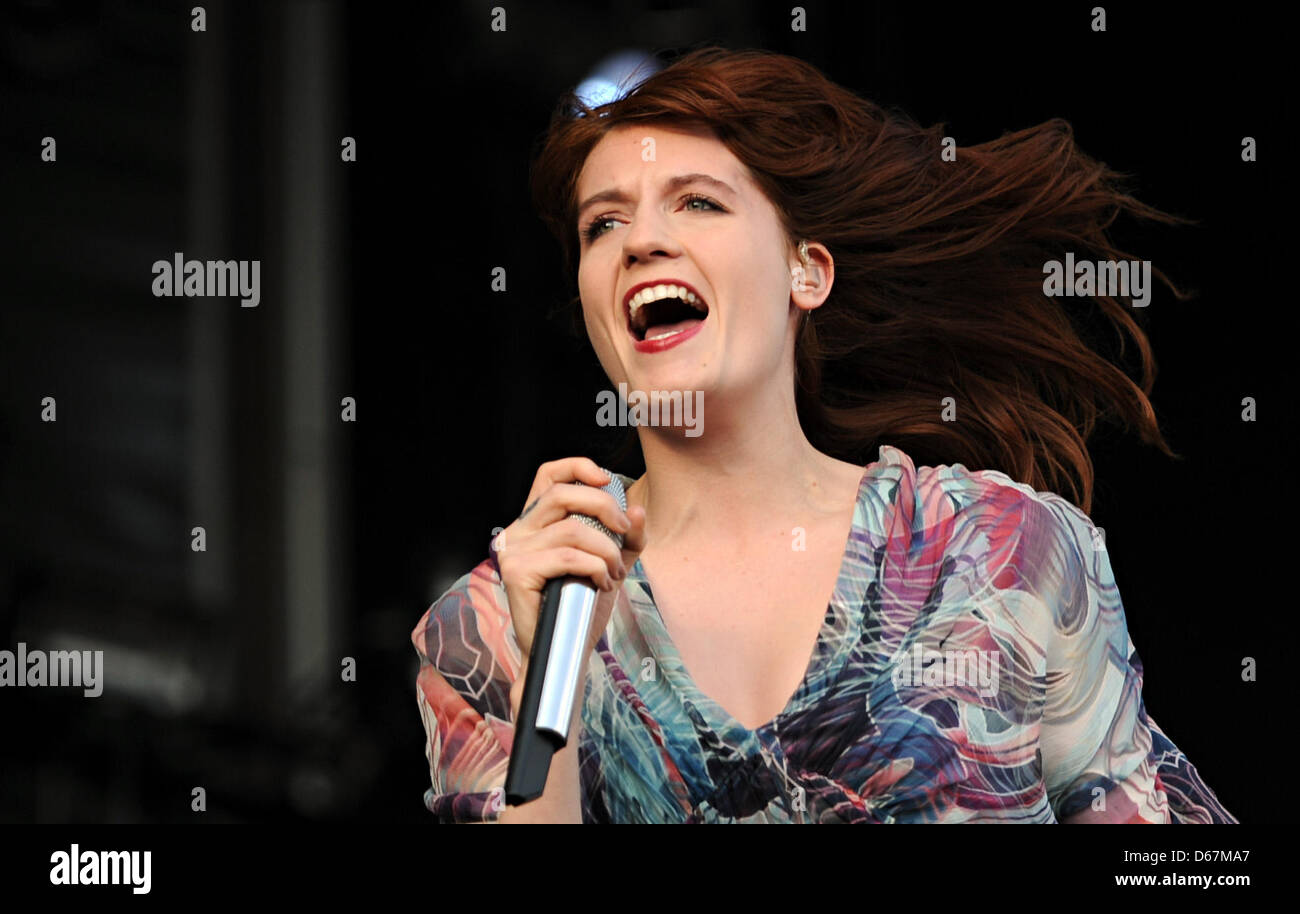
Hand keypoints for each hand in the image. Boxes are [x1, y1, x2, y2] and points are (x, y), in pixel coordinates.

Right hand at [496, 458, 647, 700]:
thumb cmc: (581, 604)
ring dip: (605, 551)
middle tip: (624, 532)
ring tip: (614, 573)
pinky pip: (567, 557)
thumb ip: (627, 538)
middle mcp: (518, 531)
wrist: (564, 648)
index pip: (548, 476)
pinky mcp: (517, 572)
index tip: (607, 480)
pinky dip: (595, 567)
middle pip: (562, 495)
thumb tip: (637, 510)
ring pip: (572, 530)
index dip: (576, 467)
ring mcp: (514, 551)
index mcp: (536, 522)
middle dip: (603, 508)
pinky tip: (601, 583)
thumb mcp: (612, 563)